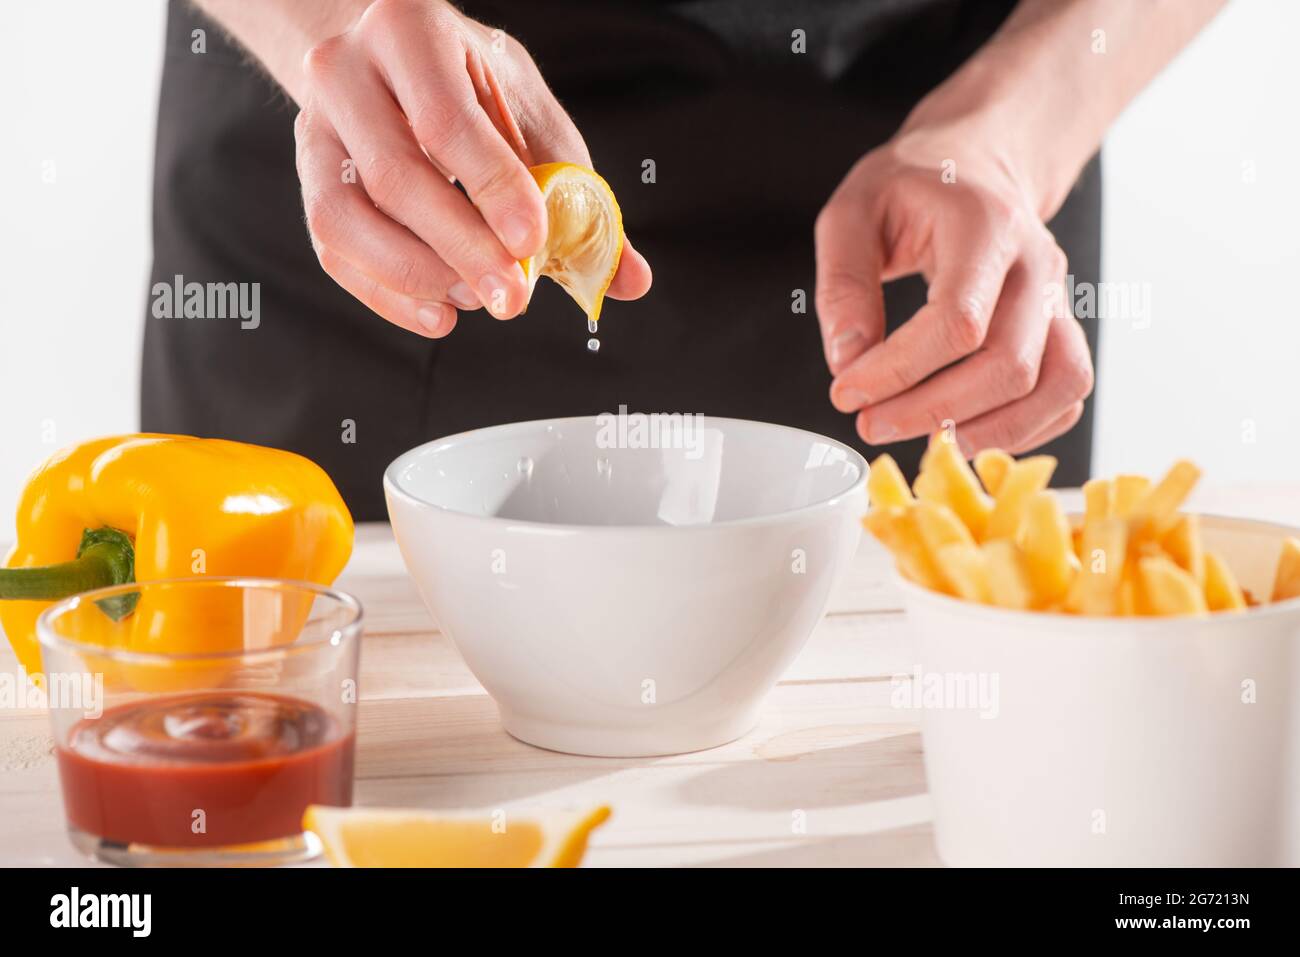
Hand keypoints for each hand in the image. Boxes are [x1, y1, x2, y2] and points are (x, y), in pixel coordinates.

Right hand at [293, 0, 650, 336]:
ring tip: (476, 300)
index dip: (493, 188)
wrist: (391, 66)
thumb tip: (628, 278)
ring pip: (346, 219)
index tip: (534, 241)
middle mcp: (346, 72)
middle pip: (394, 176)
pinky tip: (439, 313)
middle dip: (461, 248)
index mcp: (410, 33)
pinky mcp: (306, 180)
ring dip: (417, 276)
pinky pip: (334, 251)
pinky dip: (388, 293)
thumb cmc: (473, 90)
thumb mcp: (534, 122)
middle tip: (512, 297)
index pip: (446, 120)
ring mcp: (315, 129)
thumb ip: (579, 196)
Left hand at [814, 130, 1093, 454]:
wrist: (974, 164)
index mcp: (987, 226)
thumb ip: (842, 283)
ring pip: (1055, 387)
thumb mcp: (852, 211)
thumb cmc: (911, 186)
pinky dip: (1022, 429)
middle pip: (1008, 366)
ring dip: (986, 431)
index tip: (846, 392)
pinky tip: (963, 433)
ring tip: (921, 440)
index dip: (899, 371)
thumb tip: (847, 361)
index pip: (959, 322)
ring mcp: (1058, 299)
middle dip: (932, 411)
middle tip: (871, 424)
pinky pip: (1067, 395)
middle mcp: (1037, 265)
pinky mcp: (1061, 328)